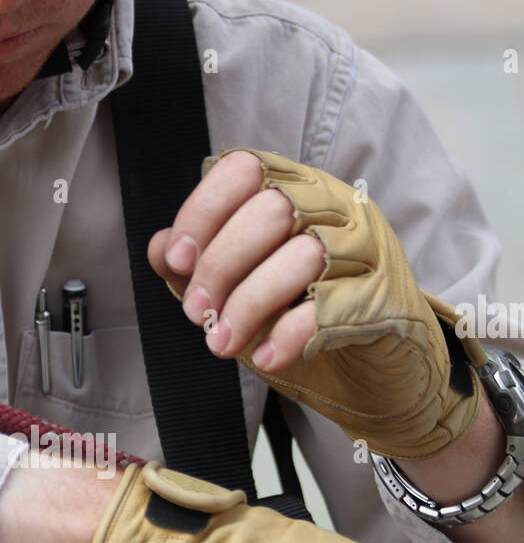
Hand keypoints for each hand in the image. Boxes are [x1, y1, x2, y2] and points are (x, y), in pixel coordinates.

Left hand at [148, 149, 485, 460]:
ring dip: (248, 304)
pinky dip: (288, 335)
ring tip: (220, 344)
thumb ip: (199, 266)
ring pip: (302, 256)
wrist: (377, 372)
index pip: (245, 169)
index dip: (203, 210)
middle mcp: (336, 207)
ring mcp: (367, 249)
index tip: (175, 260)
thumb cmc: (304, 320)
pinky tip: (265, 358)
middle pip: (271, 210)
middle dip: (220, 266)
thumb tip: (158, 248)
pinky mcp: (385, 298)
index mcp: (296, 190)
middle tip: (195, 315)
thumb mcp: (239, 290)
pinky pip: (332, 308)